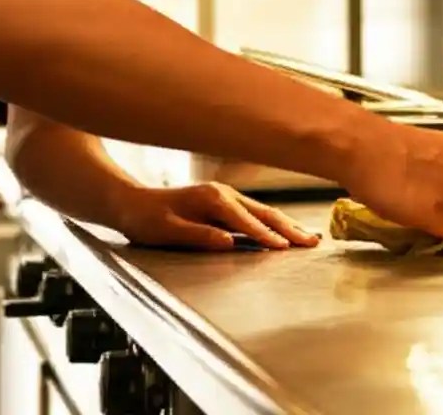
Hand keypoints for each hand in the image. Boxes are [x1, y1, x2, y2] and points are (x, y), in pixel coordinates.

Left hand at [112, 183, 319, 250]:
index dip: (266, 236)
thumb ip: (199, 236)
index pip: (246, 221)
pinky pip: (256, 213)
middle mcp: (224, 194)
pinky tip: (286, 230)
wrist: (130, 203)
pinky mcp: (225, 203)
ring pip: (264, 211)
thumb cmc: (146, 219)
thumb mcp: (167, 231)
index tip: (286, 248)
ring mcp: (226, 197)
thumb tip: (230, 242)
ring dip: (287, 225)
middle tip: (312, 243)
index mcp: (212, 200)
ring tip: (310, 238)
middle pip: (264, 212)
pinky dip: (275, 222)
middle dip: (289, 228)